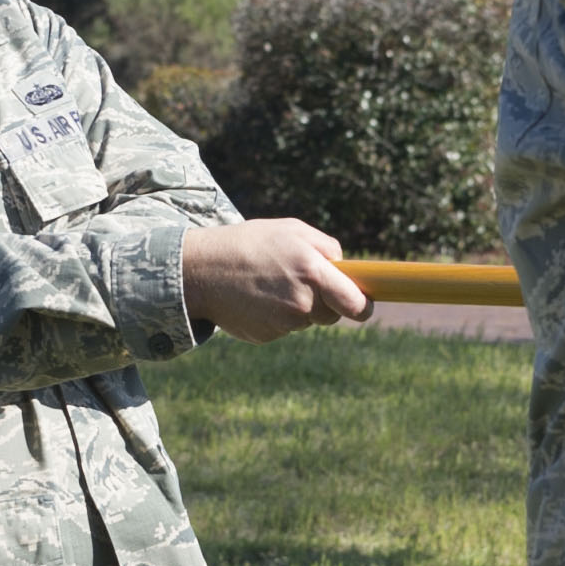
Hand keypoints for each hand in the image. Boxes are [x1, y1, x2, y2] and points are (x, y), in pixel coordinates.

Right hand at [179, 217, 373, 341]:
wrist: (201, 269)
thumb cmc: (250, 243)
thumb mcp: (291, 230)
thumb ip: (326, 247)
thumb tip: (346, 269)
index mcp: (313, 270)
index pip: (354, 303)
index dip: (362, 306)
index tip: (363, 305)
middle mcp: (302, 301)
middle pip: (332, 315)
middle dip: (325, 302)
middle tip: (299, 281)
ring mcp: (284, 323)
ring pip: (307, 320)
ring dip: (297, 307)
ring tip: (270, 284)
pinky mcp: (267, 335)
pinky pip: (284, 328)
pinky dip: (275, 316)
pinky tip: (256, 298)